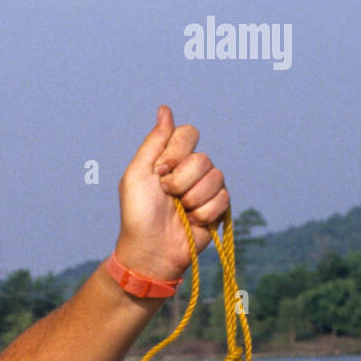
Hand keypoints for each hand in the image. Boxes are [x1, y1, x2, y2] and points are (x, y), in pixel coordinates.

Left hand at [114, 105, 230, 283]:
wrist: (150, 250)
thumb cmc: (138, 215)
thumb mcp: (137, 174)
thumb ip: (154, 142)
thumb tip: (165, 109)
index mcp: (171, 158)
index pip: (188, 133)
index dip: (175, 153)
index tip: (159, 172)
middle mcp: (191, 170)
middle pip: (202, 158)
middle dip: (181, 181)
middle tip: (167, 197)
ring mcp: (206, 189)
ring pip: (215, 178)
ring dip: (193, 199)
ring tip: (180, 212)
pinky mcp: (218, 208)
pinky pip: (223, 198)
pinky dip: (204, 213)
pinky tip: (191, 222)